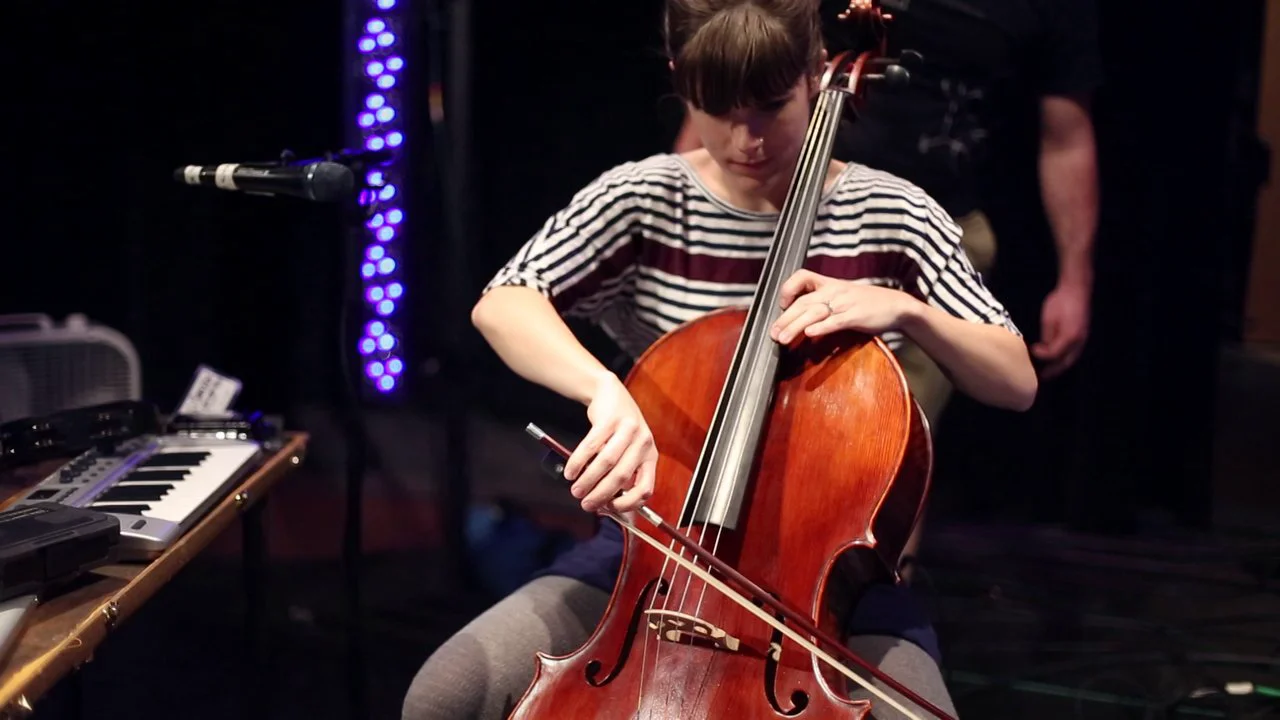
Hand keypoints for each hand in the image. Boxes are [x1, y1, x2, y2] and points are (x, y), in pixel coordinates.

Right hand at [562, 371, 657, 514]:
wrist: (610, 394)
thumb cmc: (618, 429)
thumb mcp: (628, 450)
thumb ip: (621, 473)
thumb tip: (604, 504)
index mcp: (650, 455)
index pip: (646, 487)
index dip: (628, 504)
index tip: (610, 510)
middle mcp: (643, 443)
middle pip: (622, 476)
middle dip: (601, 494)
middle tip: (586, 504)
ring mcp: (627, 429)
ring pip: (607, 462)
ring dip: (589, 480)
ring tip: (576, 489)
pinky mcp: (609, 420)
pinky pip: (592, 445)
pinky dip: (579, 461)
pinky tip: (571, 471)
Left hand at [770, 269, 918, 344]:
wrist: (896, 305)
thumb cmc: (867, 303)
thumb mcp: (844, 295)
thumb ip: (824, 302)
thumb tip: (802, 317)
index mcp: (830, 284)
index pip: (802, 276)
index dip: (788, 288)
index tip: (781, 304)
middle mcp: (834, 291)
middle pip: (803, 302)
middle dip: (785, 318)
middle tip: (772, 333)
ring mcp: (844, 303)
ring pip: (814, 313)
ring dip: (795, 326)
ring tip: (782, 339)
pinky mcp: (855, 316)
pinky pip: (835, 321)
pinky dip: (821, 327)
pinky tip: (810, 334)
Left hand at [1031, 282, 1089, 378]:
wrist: (1076, 289)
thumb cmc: (1060, 301)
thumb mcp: (1048, 318)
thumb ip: (1047, 336)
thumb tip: (1044, 348)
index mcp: (1069, 337)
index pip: (1054, 354)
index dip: (1042, 356)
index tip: (1032, 351)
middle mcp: (1078, 341)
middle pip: (1065, 362)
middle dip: (1053, 370)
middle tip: (1041, 377)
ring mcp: (1083, 338)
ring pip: (1071, 358)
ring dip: (1060, 366)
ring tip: (1048, 371)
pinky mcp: (1083, 335)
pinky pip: (1074, 351)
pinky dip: (1065, 358)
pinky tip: (1057, 359)